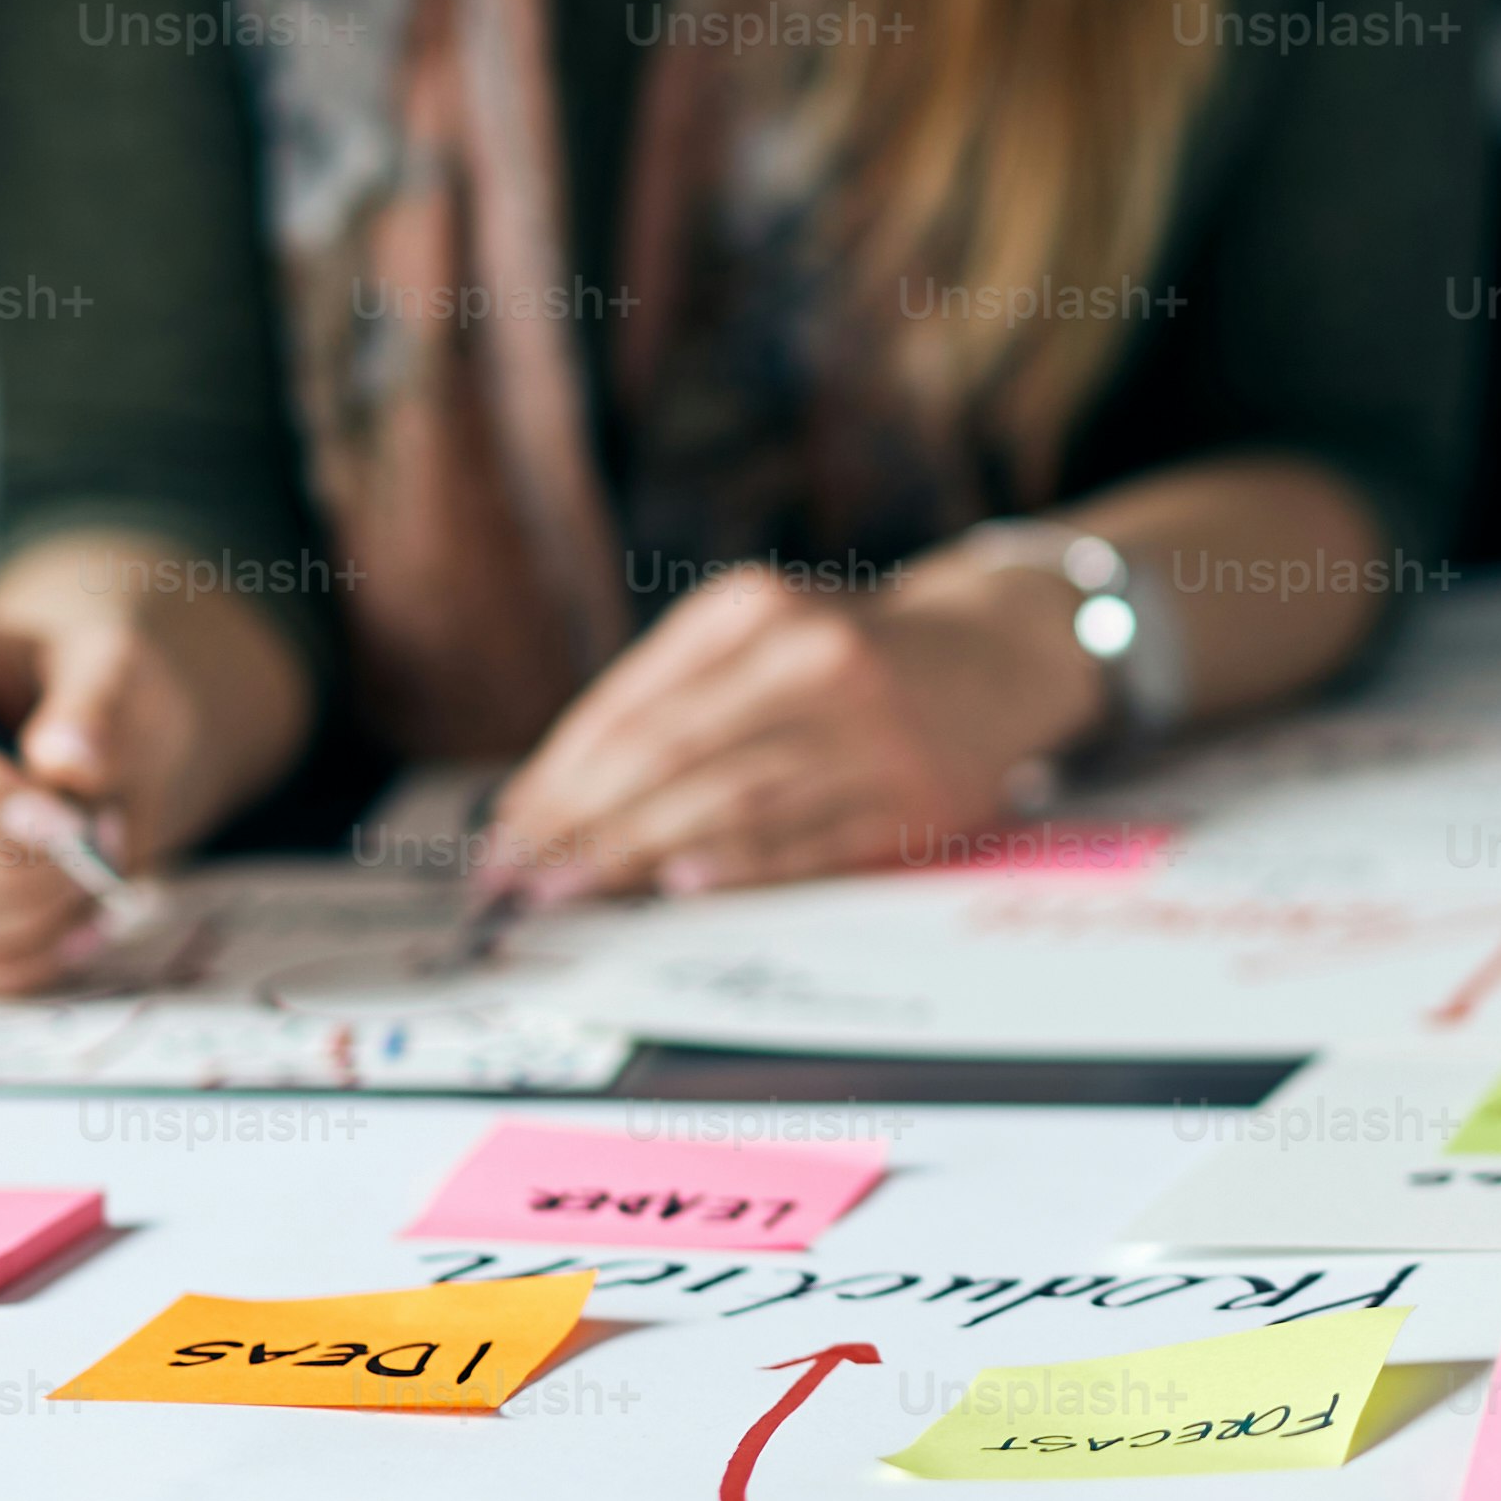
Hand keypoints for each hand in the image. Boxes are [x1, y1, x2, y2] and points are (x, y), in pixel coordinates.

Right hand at [0, 610, 200, 994]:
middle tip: (96, 850)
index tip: (61, 818)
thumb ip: (97, 705)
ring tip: (96, 879)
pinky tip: (78, 929)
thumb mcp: (112, 668)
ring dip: (14, 916)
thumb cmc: (86, 691)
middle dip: (2, 863)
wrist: (91, 744)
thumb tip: (68, 758)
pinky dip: (11, 961)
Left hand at [485, 561, 1097, 900]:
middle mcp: (811, 658)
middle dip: (580, 823)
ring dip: (636, 851)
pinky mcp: (913, 796)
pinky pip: (808, 839)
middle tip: (519, 878)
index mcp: (754, 611)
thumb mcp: (761, 635)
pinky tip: (680, 883)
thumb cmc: (846, 659)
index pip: (632, 707)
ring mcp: (869, 729)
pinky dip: (739, 864)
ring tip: (571, 889)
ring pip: (729, 798)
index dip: (557, 777)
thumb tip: (552, 801)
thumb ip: (669, 700)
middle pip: (670, 754)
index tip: (503, 833)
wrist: (996, 653)